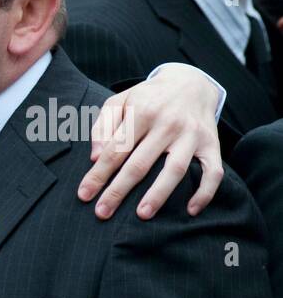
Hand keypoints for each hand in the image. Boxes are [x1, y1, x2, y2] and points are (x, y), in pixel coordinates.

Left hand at [77, 65, 222, 219]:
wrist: (191, 82)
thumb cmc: (147, 98)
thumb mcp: (120, 102)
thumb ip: (102, 127)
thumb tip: (94, 158)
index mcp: (142, 112)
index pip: (115, 150)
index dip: (98, 174)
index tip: (84, 195)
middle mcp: (168, 124)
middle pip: (140, 164)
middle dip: (118, 191)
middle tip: (102, 213)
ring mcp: (192, 135)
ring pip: (175, 170)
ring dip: (158, 195)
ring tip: (142, 215)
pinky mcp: (212, 143)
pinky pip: (212, 171)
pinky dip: (205, 192)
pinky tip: (191, 210)